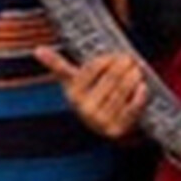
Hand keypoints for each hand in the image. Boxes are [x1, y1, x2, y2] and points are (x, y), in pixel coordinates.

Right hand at [32, 47, 148, 139]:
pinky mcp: (116, 130)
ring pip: (123, 90)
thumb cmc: (89, 95)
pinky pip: (132, 107)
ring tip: (138, 70)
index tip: (116, 55)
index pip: (95, 67)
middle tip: (131, 59)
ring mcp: (100, 121)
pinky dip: (140, 95)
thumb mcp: (74, 81)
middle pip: (111, 77)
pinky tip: (143, 86)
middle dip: (124, 65)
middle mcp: (84, 109)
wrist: (100, 126)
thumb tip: (37, 50)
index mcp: (73, 94)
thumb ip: (58, 65)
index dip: (108, 58)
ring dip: (134, 77)